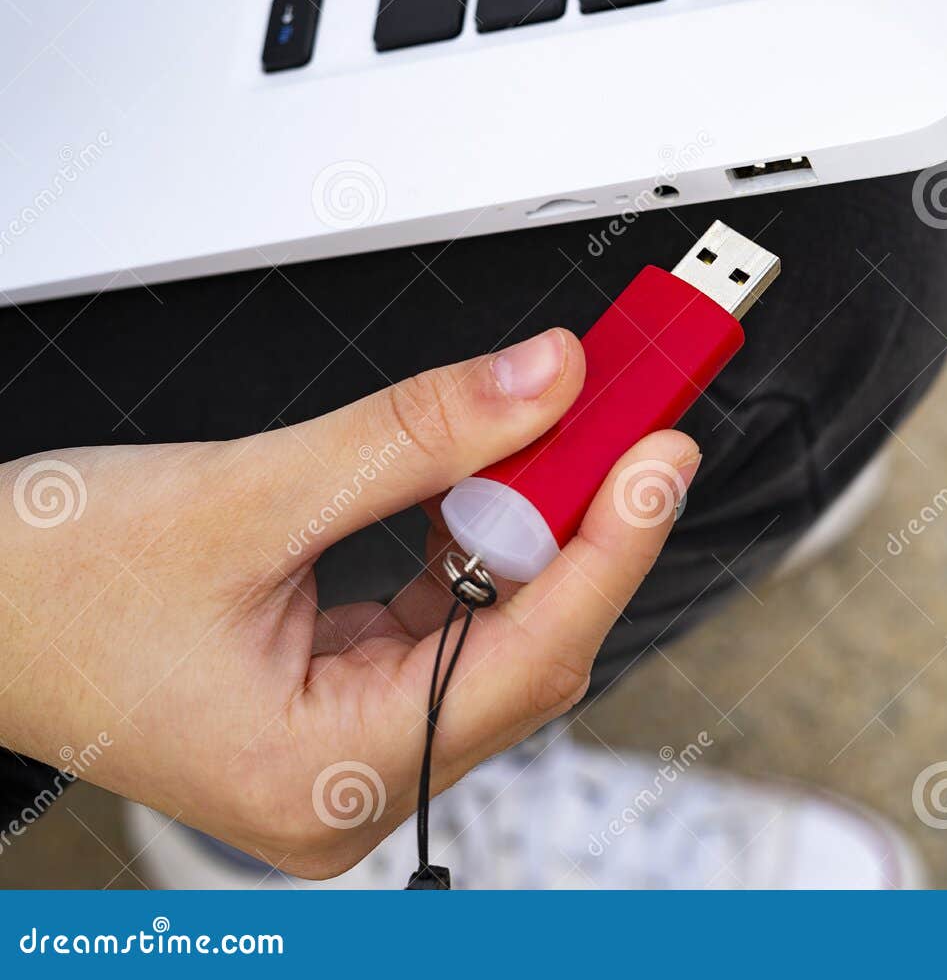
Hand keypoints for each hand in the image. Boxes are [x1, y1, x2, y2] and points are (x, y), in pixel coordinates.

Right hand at [0, 328, 698, 877]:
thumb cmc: (44, 589)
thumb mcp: (248, 493)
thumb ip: (416, 436)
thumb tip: (544, 383)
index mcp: (325, 779)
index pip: (531, 657)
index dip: (614, 543)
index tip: (664, 450)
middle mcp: (349, 784)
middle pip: (527, 646)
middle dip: (581, 521)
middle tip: (631, 414)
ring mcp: (348, 747)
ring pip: (497, 631)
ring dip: (534, 524)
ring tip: (568, 430)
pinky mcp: (341, 699)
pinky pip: (450, 623)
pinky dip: (478, 544)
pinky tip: (489, 480)